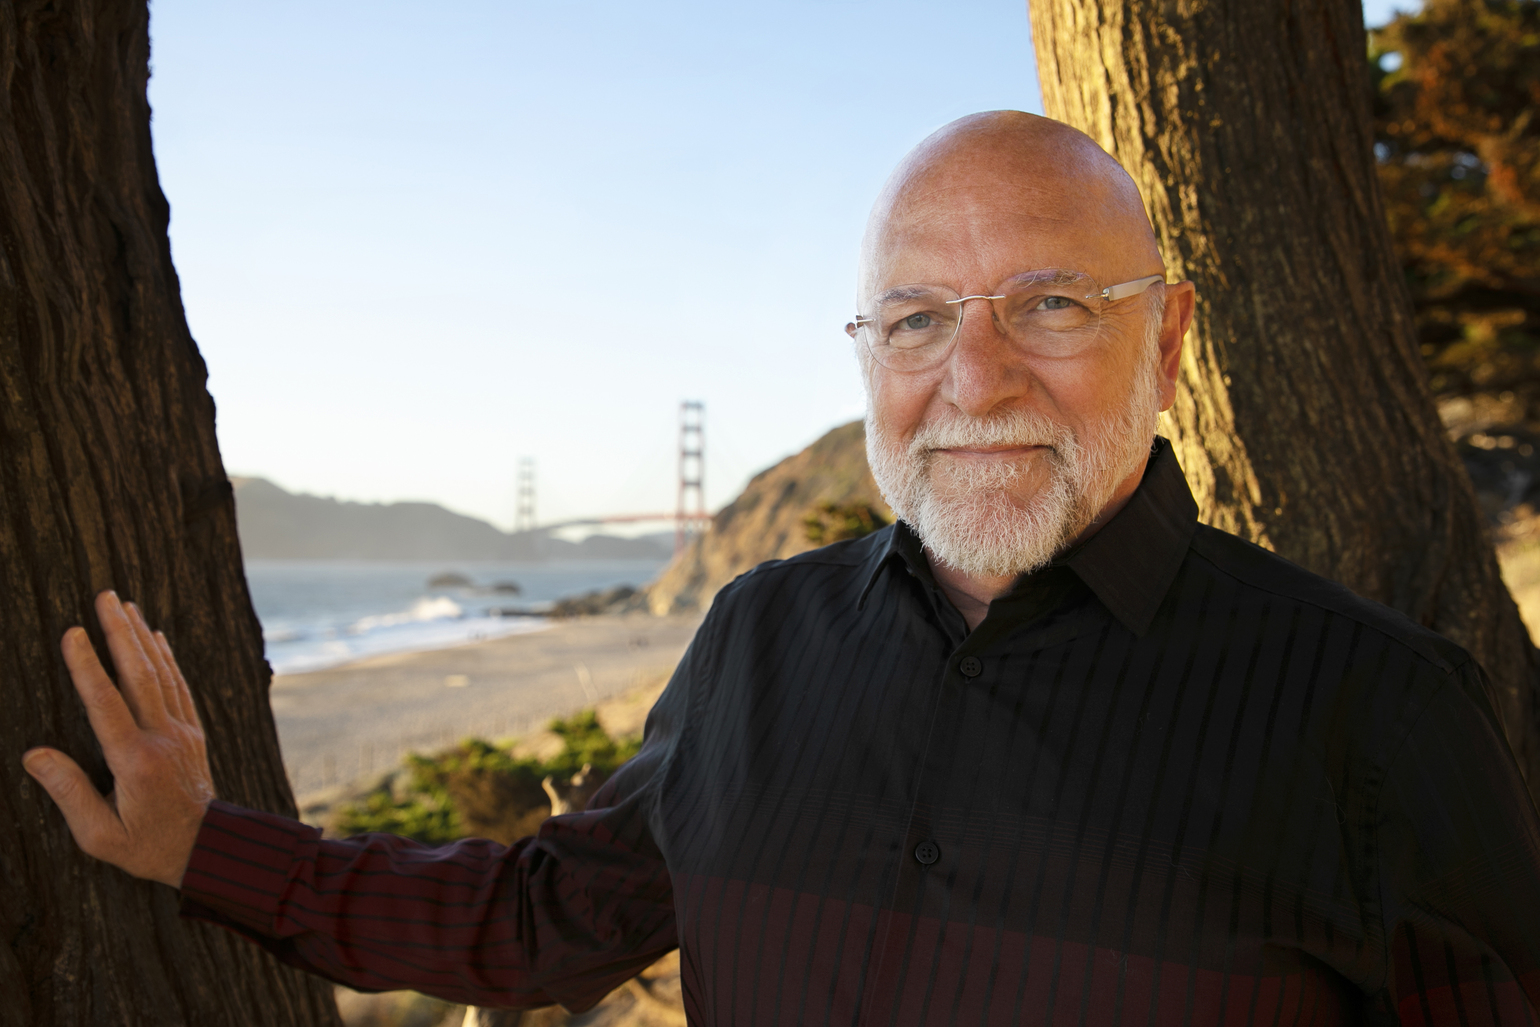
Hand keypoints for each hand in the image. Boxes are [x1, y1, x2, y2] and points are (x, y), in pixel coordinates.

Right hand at [21, 591, 213, 888]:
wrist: (207, 849)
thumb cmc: (147, 847)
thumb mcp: (99, 835)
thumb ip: (68, 792)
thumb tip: (34, 754)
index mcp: (135, 761)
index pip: (105, 704)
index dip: (87, 667)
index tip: (72, 633)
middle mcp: (162, 738)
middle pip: (140, 675)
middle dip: (120, 633)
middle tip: (105, 596)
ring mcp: (182, 732)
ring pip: (162, 675)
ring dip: (143, 637)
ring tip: (125, 605)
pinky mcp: (192, 733)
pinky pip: (179, 687)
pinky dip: (168, 659)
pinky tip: (157, 638)